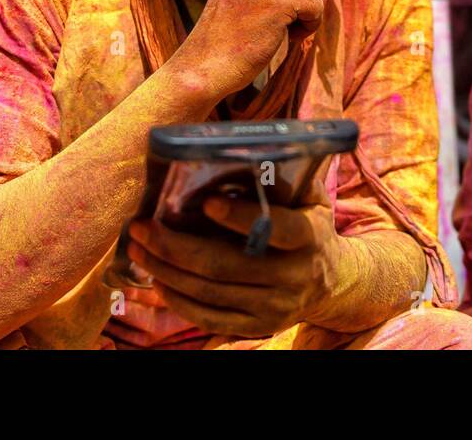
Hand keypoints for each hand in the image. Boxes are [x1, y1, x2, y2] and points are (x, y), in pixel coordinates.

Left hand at [126, 188, 341, 338]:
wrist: (333, 282)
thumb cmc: (311, 226)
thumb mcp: (312, 197)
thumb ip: (288, 174)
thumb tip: (249, 144)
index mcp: (308, 237)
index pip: (276, 228)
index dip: (240, 217)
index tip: (206, 202)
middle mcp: (292, 276)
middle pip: (225, 266)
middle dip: (175, 247)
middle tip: (141, 228)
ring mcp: (274, 307)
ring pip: (210, 293)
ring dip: (166, 271)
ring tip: (137, 249)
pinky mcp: (258, 327)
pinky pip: (210, 319)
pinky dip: (178, 300)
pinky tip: (156, 280)